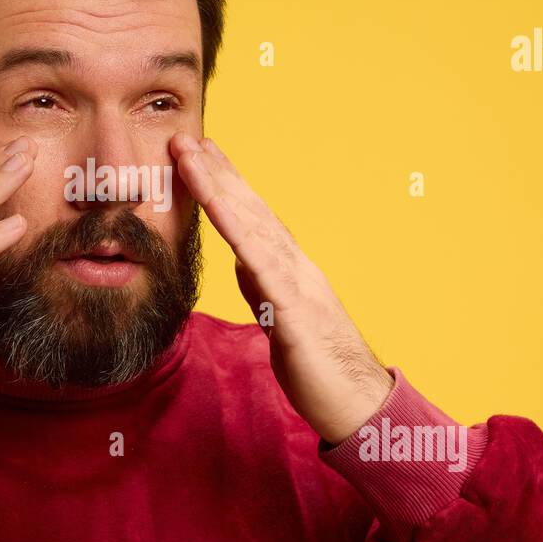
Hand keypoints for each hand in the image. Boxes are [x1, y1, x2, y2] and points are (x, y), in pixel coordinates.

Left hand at [170, 132, 392, 444]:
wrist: (358, 405)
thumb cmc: (319, 367)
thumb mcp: (280, 320)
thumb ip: (263, 287)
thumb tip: (241, 260)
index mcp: (290, 270)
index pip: (253, 217)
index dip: (226, 183)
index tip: (200, 152)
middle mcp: (296, 266)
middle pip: (251, 210)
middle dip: (216, 172)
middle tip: (184, 137)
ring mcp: (297, 284)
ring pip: (253, 227)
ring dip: (219, 189)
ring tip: (191, 158)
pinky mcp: (294, 312)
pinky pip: (262, 267)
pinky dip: (239, 235)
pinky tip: (218, 212)